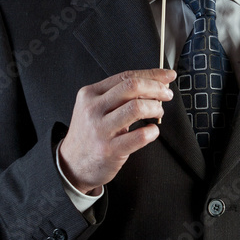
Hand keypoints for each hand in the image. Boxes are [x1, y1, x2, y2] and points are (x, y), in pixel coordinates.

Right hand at [58, 69, 175, 194]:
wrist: (71, 164)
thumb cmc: (90, 134)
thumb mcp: (95, 108)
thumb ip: (119, 95)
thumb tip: (155, 83)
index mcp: (90, 94)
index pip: (125, 77)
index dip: (151, 74)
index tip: (167, 76)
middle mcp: (93, 109)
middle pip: (132, 87)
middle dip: (156, 88)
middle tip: (167, 95)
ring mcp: (100, 130)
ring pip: (136, 108)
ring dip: (155, 108)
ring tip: (158, 113)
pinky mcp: (109, 150)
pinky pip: (139, 136)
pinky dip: (152, 131)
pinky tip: (152, 131)